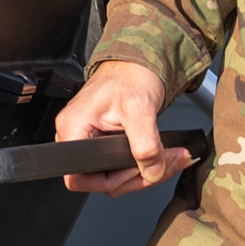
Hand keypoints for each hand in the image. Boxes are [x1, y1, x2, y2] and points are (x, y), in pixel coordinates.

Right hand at [56, 59, 194, 195]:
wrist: (138, 64)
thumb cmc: (131, 75)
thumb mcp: (139, 109)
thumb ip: (145, 144)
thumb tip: (152, 172)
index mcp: (73, 129)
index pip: (80, 177)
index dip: (111, 180)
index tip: (137, 169)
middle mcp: (76, 137)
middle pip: (101, 180)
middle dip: (138, 177)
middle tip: (166, 164)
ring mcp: (90, 141)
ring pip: (114, 176)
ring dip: (146, 173)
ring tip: (171, 158)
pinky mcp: (104, 142)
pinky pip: (120, 166)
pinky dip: (145, 164)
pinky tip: (163, 155)